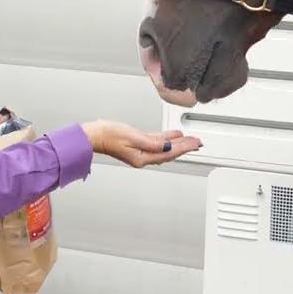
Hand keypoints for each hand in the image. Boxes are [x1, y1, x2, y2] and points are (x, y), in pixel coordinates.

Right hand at [80, 120, 201, 167]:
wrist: (94, 135)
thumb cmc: (108, 135)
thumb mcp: (132, 137)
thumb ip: (152, 142)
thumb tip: (168, 146)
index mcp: (143, 158)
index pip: (169, 153)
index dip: (185, 148)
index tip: (196, 144)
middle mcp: (143, 157)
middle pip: (170, 152)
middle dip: (185, 147)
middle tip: (198, 143)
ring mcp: (140, 151)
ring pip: (165, 148)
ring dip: (178, 143)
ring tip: (190, 140)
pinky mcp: (137, 144)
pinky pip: (157, 143)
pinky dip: (167, 139)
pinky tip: (173, 135)